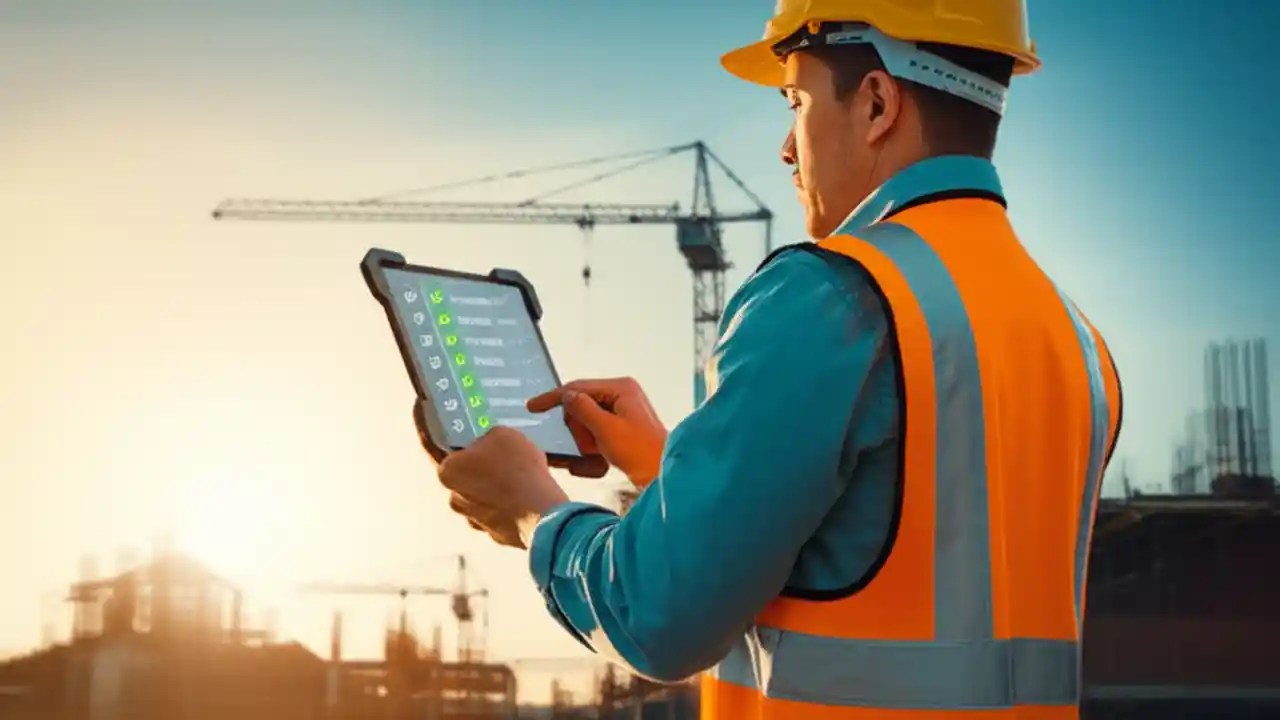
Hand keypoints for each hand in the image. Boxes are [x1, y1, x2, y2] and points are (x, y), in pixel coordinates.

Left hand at [436, 426, 568, 548]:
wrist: (540, 510)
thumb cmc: (516, 470)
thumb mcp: (503, 434)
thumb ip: (489, 438)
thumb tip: (491, 442)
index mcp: (448, 472)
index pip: (454, 456)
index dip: (473, 450)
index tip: (487, 448)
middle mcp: (456, 499)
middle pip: (469, 480)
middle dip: (486, 473)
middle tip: (508, 463)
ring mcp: (476, 521)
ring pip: (486, 501)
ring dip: (500, 493)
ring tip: (523, 482)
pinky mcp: (497, 536)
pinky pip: (503, 517)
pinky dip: (513, 510)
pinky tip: (529, 499)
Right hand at [527, 378, 667, 487]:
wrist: (664, 474)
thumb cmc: (640, 452)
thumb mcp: (606, 429)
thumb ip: (583, 409)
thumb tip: (566, 396)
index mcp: (621, 388)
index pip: (577, 387)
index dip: (553, 398)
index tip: (532, 407)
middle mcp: (622, 395)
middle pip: (582, 406)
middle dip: (578, 429)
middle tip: (587, 448)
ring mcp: (623, 411)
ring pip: (587, 423)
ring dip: (586, 442)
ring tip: (596, 456)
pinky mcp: (623, 428)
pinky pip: (598, 434)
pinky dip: (594, 448)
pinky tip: (598, 463)